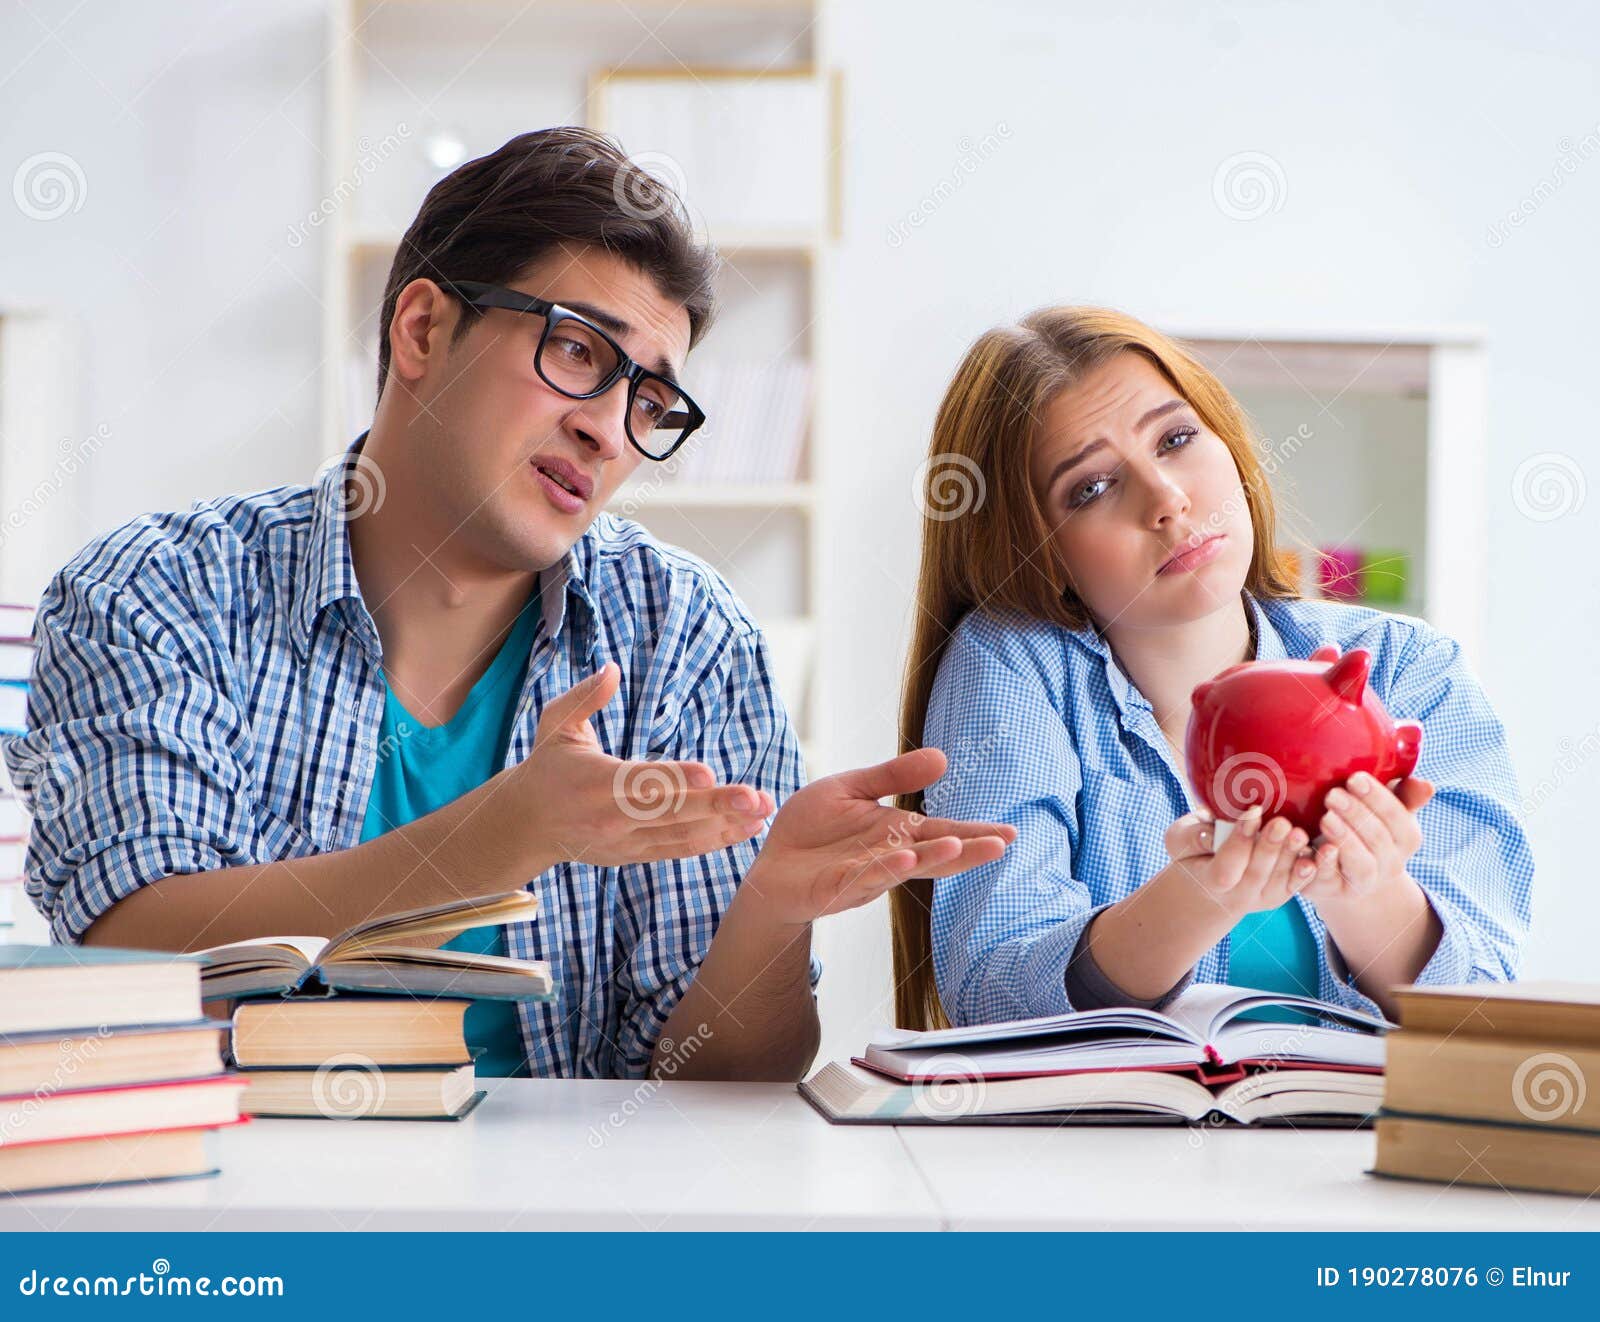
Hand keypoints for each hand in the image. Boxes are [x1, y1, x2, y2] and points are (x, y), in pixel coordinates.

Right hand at [514, 663, 775, 869]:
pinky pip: (680, 849)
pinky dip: (715, 841)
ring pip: (682, 837)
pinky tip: (747, 829)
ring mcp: (626, 841)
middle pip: (671, 813)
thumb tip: (612, 669)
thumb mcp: (555, 725)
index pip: (641, 781)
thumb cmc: (548, 766)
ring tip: (763, 812)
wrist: (526, 826)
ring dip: (727, 826)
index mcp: (595, 782)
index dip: (676, 777)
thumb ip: (584, 697)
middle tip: (756, 798)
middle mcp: (612, 817)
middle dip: (716, 806)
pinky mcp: (636, 855)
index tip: (709, 771)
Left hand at [739, 746, 1017, 928]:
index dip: (975, 833)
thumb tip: (942, 757)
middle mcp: (888, 858)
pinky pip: (861, 880)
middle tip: (1002, 845)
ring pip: (902, 869)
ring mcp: (863, 876)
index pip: (943, 832)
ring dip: (930, 859)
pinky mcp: (833, 889)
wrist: (769, 865)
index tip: (1011, 833)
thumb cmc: (812, 830)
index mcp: (896, 834)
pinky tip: (905, 860)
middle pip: (934, 855)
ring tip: (955, 846)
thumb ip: (893, 776)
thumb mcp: (852, 789)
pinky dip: (883, 871)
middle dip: (967, 851)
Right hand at [1164, 804, 1316, 917]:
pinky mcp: (1279, 893)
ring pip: (1280, 879)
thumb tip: (1210, 821)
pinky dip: (1309, 870)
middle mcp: (1238, 895)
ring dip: (1292, 856)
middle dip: (1270, 846)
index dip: (1240, 839)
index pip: (1227, 863)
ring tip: (1301, 834)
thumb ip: (1192, 833)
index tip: (1252, 811)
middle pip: (1257, 872)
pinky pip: (1296, 884)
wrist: (1206, 887)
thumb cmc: (1191, 852)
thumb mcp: (1180, 841)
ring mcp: (1261, 897)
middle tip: (1282, 822)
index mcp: (1211, 879)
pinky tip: (1321, 854)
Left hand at [1299, 772, 1433, 904]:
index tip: (1355, 778)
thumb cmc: (1365, 827)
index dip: (1377, 798)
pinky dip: (1323, 865)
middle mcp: (1391, 864)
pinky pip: (1330, 881)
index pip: (1397, 818)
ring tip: (1325, 818)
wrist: (1344, 872)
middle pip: (1378, 839)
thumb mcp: (1385, 809)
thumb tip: (1428, 786)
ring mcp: (1364, 882)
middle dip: (1356, 814)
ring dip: (1344, 839)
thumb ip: (1405, 795)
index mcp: (1406, 839)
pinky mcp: (1335, 891)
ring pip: (1360, 864)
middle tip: (1333, 795)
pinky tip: (1313, 848)